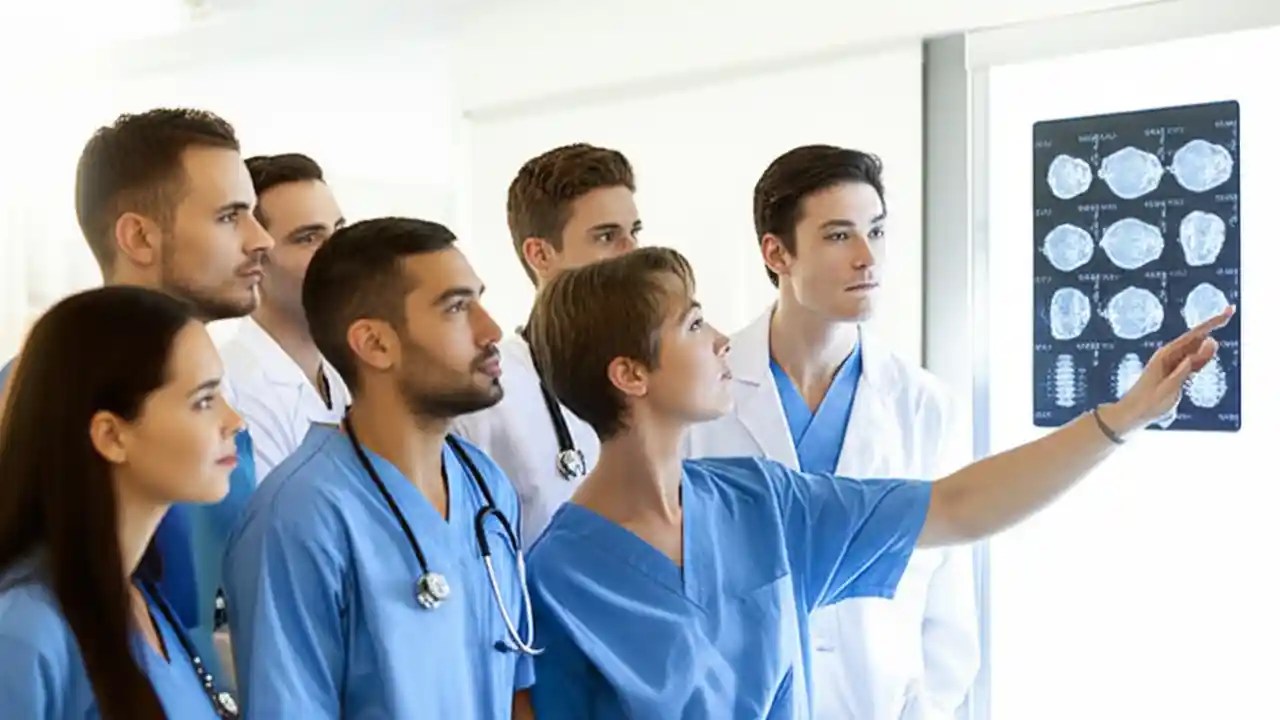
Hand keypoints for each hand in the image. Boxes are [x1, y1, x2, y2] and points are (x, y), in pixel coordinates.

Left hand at [1107, 304, 1234, 433]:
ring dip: (1208, 340)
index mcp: (1166, 355)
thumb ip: (1190, 365)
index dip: (1212, 322)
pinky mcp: (1173, 373)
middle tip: (1230, 312)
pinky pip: (1192, 361)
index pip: (1194, 335)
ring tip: (1222, 325)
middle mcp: (1168, 356)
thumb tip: (1210, 343)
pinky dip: (1202, 356)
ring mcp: (1171, 364)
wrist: (1132, 414)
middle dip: (1212, 325)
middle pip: (1195, 338)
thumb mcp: (1172, 386)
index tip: (1227, 312)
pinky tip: (1209, 350)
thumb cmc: (1149, 403)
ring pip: (1195, 350)